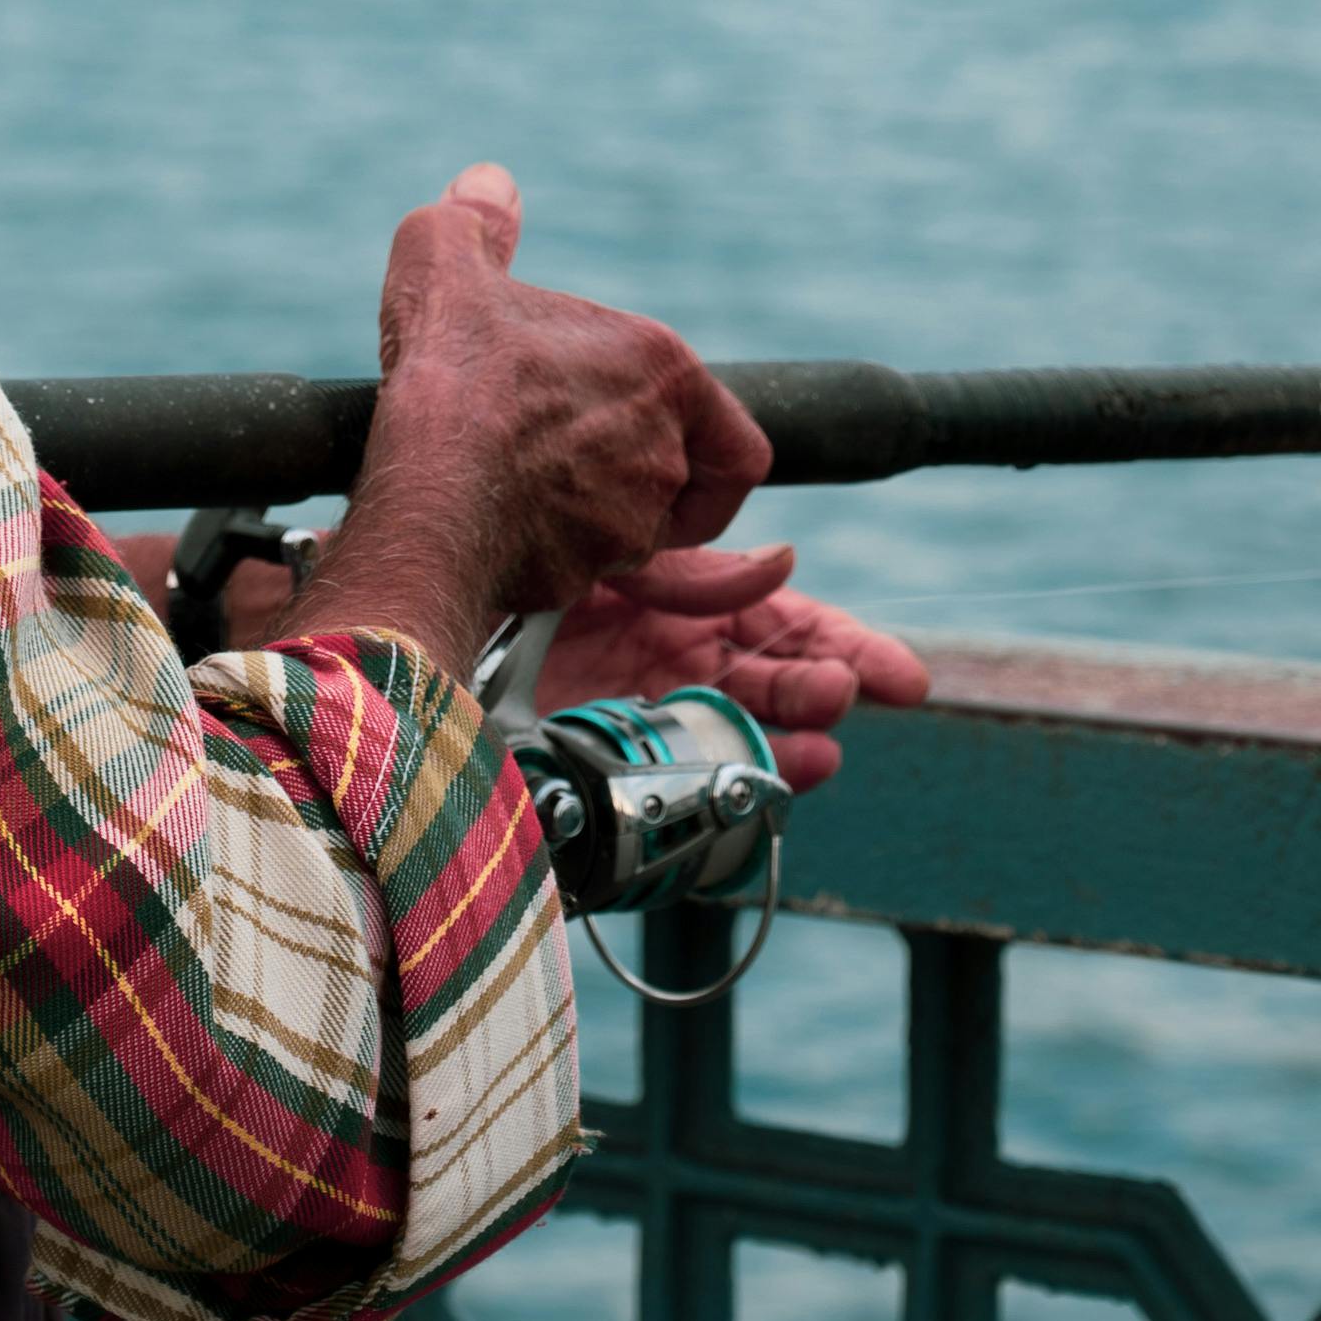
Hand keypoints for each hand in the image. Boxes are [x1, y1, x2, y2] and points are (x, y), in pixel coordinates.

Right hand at [290, 164, 771, 683]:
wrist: (428, 488)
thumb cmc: (453, 375)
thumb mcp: (446, 258)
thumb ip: (473, 220)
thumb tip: (488, 184)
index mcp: (662, 370)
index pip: (732, 432)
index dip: (702, 441)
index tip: (663, 438)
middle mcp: (664, 454)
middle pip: (682, 485)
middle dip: (635, 479)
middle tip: (576, 460)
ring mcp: (630, 524)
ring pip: (633, 534)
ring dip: (595, 521)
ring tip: (523, 490)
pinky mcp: (586, 579)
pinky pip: (586, 575)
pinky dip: (557, 563)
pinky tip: (507, 543)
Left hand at [533, 538, 928, 792]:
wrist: (425, 614)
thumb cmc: (507, 561)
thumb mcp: (607, 548)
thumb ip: (691, 564)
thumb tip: (783, 562)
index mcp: (663, 591)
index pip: (769, 613)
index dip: (834, 640)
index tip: (896, 676)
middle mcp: (661, 651)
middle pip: (769, 672)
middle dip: (823, 684)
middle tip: (860, 691)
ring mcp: (642, 706)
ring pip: (743, 722)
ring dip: (797, 728)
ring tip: (828, 733)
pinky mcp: (618, 754)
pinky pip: (700, 767)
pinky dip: (756, 772)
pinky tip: (798, 770)